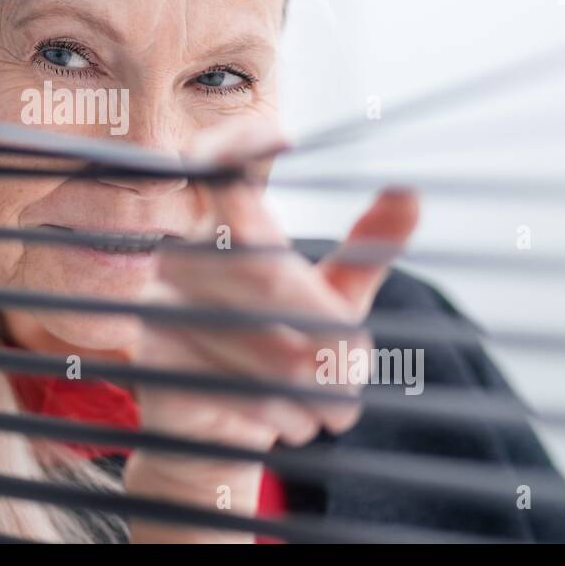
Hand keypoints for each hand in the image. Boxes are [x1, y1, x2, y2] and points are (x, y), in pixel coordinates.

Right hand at [123, 115, 419, 541]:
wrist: (212, 429)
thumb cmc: (276, 350)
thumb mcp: (329, 301)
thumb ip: (366, 250)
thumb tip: (409, 193)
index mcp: (222, 227)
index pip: (215, 167)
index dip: (240, 143)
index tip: (285, 136)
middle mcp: (180, 255)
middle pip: (268, 275)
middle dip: (329, 335)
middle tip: (355, 369)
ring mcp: (158, 305)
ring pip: (263, 343)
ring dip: (314, 388)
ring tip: (330, 407)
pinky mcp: (154, 361)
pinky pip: (238, 387)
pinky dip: (282, 415)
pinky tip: (290, 421)